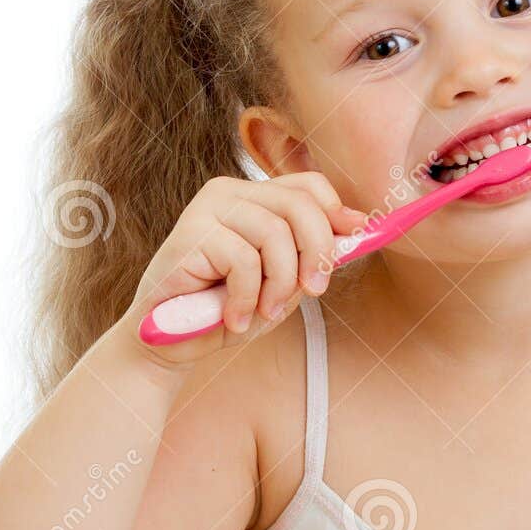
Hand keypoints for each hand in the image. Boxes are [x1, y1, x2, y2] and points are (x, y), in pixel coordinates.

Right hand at [123, 171, 369, 366]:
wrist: (173, 343)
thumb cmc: (229, 309)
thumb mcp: (283, 281)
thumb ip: (311, 254)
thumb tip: (357, 228)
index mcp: (255, 197)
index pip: (309, 186)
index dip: (338, 212)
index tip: (358, 239)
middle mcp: (231, 192)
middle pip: (299, 205)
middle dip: (317, 252)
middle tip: (313, 292)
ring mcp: (208, 208)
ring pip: (275, 234)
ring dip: (279, 284)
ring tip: (264, 313)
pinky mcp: (191, 232)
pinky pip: (244, 261)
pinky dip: (248, 298)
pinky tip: (234, 317)